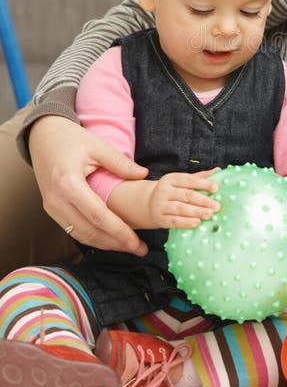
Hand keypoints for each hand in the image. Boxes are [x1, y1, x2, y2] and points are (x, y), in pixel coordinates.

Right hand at [29, 115, 149, 255]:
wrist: (42, 137)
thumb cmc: (70, 139)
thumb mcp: (97, 145)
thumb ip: (120, 162)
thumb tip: (144, 175)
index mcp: (68, 183)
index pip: (98, 216)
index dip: (119, 232)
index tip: (137, 242)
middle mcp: (57, 200)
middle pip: (89, 231)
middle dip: (116, 243)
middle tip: (140, 249)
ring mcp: (51, 207)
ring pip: (80, 235)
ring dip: (105, 244)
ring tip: (129, 246)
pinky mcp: (52, 210)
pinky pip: (73, 229)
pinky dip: (93, 237)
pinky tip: (111, 238)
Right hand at [145, 171, 220, 227]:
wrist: (148, 204)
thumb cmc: (172, 191)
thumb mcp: (182, 181)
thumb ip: (199, 177)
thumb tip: (218, 171)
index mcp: (171, 179)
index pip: (189, 180)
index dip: (203, 184)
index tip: (216, 188)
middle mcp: (164, 191)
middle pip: (186, 195)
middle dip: (203, 200)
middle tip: (216, 205)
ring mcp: (160, 206)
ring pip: (180, 208)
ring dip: (196, 212)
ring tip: (209, 214)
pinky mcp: (160, 219)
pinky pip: (174, 221)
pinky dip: (186, 222)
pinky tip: (197, 223)